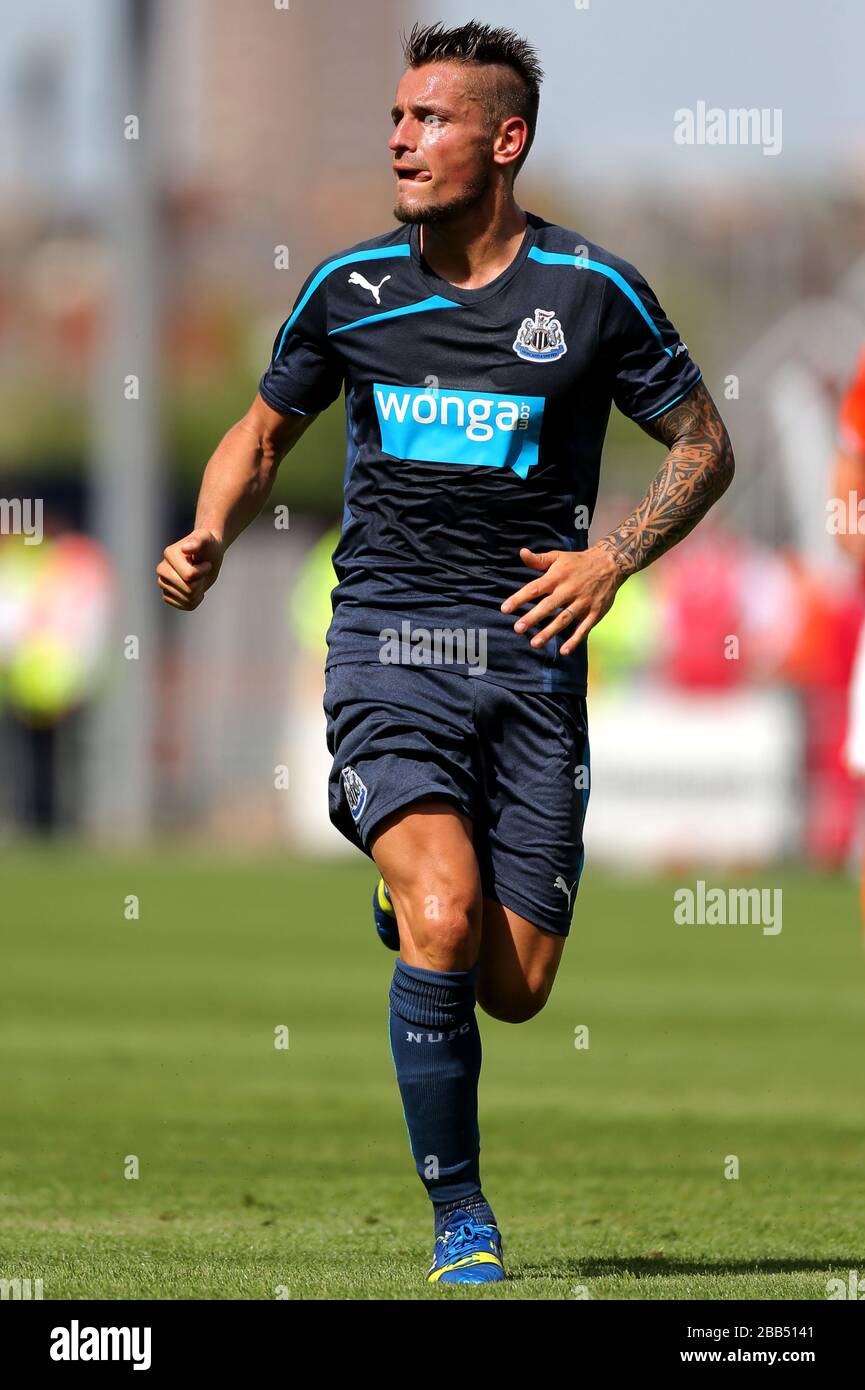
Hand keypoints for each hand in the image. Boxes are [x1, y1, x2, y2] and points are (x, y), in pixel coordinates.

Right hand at [156, 528, 223, 610]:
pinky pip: (185, 606)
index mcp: (168, 554)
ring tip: (198, 579)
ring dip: (199, 591)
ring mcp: (163, 583)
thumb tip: (185, 549)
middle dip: (201, 582)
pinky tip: (196, 589)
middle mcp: (162, 569)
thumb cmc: (208, 545)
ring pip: (187, 599)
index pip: (189, 575)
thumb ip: (198, 541)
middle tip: (202, 572)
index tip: (205, 562)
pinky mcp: (168, 595)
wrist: (208, 556)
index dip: (203, 571)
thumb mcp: (207, 539)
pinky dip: (195, 600)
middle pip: (188, 589)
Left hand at [501, 544, 623, 655]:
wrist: (611, 563)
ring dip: (549, 632)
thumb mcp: (558, 556)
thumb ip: (539, 559)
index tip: (504, 609)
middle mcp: (569, 590)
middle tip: (517, 629)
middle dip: (532, 618)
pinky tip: (564, 651)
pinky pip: (584, 628)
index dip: (519, 598)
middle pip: (548, 606)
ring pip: (564, 619)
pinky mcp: (595, 612)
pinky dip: (575, 640)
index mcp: (558, 576)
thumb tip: (521, 552)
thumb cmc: (578, 562)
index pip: (535, 588)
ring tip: (534, 643)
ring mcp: (583, 602)